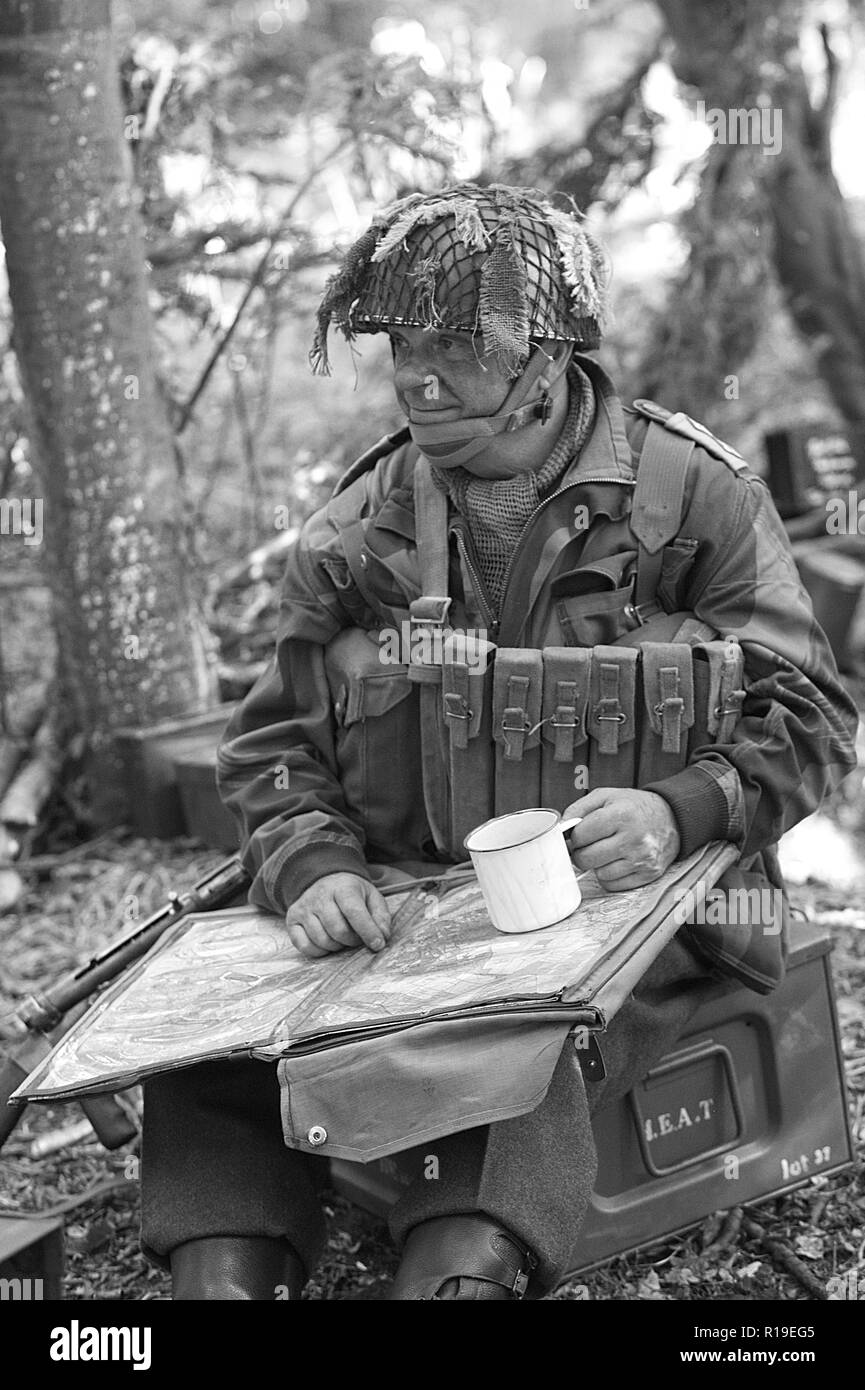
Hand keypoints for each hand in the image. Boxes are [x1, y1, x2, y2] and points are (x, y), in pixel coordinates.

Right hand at [285, 873, 391, 959]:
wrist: (325, 881)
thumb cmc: (351, 893)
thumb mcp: (372, 898)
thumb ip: (381, 917)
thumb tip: (382, 937)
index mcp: (342, 887)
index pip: (354, 912)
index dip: (368, 931)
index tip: (377, 945)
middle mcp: (319, 895)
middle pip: (338, 930)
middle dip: (352, 940)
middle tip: (357, 938)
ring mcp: (303, 907)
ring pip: (322, 940)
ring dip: (337, 946)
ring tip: (342, 938)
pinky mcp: (292, 919)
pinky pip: (304, 946)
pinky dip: (319, 951)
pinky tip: (327, 943)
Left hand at [563, 788, 680, 890]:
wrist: (672, 818)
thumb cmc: (633, 807)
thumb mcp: (606, 796)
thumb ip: (578, 809)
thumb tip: (561, 829)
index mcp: (621, 815)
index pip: (580, 836)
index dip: (573, 837)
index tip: (577, 835)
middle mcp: (633, 839)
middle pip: (586, 858)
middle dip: (580, 853)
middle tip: (587, 845)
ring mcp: (642, 859)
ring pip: (599, 874)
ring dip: (597, 865)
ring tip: (606, 851)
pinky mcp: (648, 874)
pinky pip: (613, 885)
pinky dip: (609, 876)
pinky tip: (616, 861)